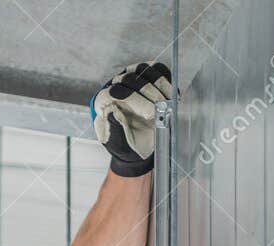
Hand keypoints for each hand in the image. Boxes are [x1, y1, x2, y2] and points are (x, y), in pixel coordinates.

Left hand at [91, 61, 172, 176]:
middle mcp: (115, 86)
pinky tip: (171, 95)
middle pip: (130, 78)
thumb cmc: (127, 146)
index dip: (133, 100)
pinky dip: (166, 80)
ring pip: (143, 69)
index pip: (113, 92)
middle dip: (149, 94)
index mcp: (103, 102)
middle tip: (162, 109)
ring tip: (168, 102)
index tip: (150, 113)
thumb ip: (114, 129)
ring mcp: (131, 79)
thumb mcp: (118, 144)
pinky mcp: (147, 76)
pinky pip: (157, 69)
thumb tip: (112, 111)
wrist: (138, 147)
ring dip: (159, 85)